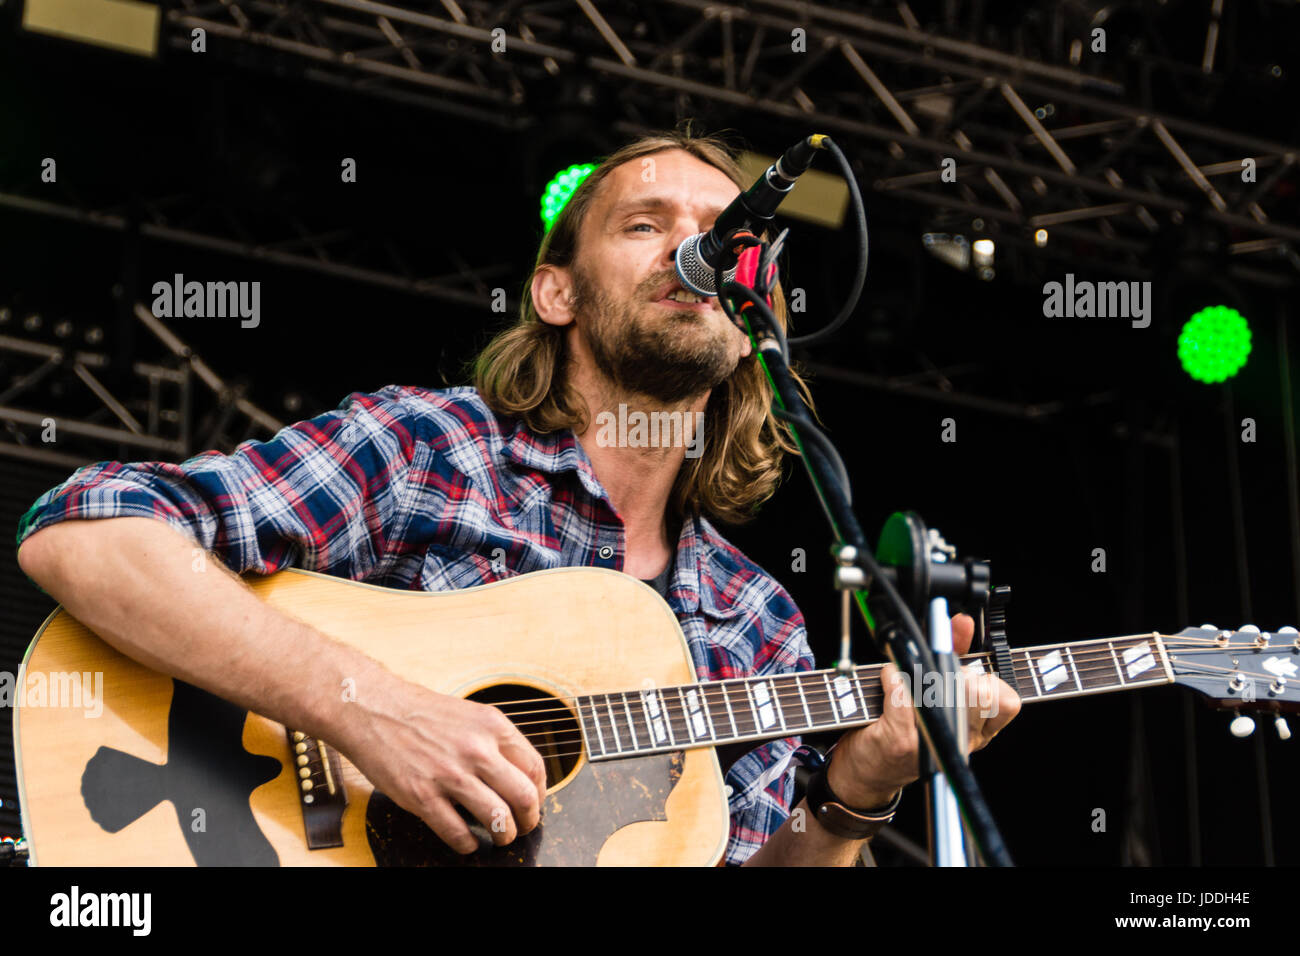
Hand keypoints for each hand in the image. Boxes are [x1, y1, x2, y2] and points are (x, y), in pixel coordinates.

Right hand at [340, 676, 546, 854]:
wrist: (373, 708)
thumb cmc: (419, 711)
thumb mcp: (470, 715)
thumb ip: (494, 741)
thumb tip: (517, 775)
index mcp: (493, 726)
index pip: (535, 768)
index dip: (540, 793)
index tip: (534, 803)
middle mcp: (477, 749)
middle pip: (524, 797)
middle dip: (528, 820)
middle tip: (523, 827)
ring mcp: (450, 774)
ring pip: (497, 819)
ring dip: (504, 836)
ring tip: (500, 838)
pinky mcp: (422, 796)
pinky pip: (457, 833)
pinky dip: (467, 844)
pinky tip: (467, 842)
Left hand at [827, 613, 1020, 808]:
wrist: (867, 772)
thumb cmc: (905, 728)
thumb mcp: (941, 692)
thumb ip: (956, 655)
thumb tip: (962, 623)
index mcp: (979, 730)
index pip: (1008, 702)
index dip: (990, 679)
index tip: (970, 671)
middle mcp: (961, 741)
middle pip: (981, 694)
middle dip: (959, 673)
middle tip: (939, 674)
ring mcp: (932, 742)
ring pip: (943, 691)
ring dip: (923, 674)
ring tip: (911, 679)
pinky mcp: (902, 739)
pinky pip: (902, 691)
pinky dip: (891, 677)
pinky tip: (887, 681)